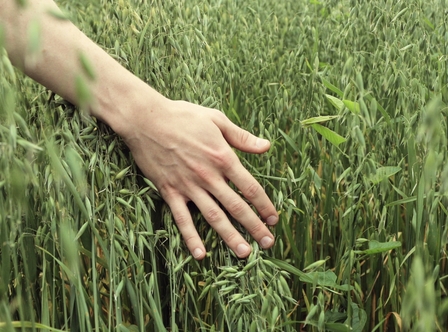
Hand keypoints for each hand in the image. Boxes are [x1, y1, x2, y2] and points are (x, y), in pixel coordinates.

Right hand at [122, 98, 278, 259]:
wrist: (144, 119)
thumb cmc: (183, 116)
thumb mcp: (217, 120)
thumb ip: (242, 137)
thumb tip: (267, 146)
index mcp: (223, 158)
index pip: (250, 188)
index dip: (265, 205)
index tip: (274, 219)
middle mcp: (209, 176)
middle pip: (236, 207)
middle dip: (254, 227)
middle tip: (268, 243)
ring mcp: (188, 186)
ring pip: (214, 217)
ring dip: (230, 237)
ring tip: (245, 253)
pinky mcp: (169, 192)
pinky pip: (182, 219)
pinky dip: (191, 238)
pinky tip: (201, 254)